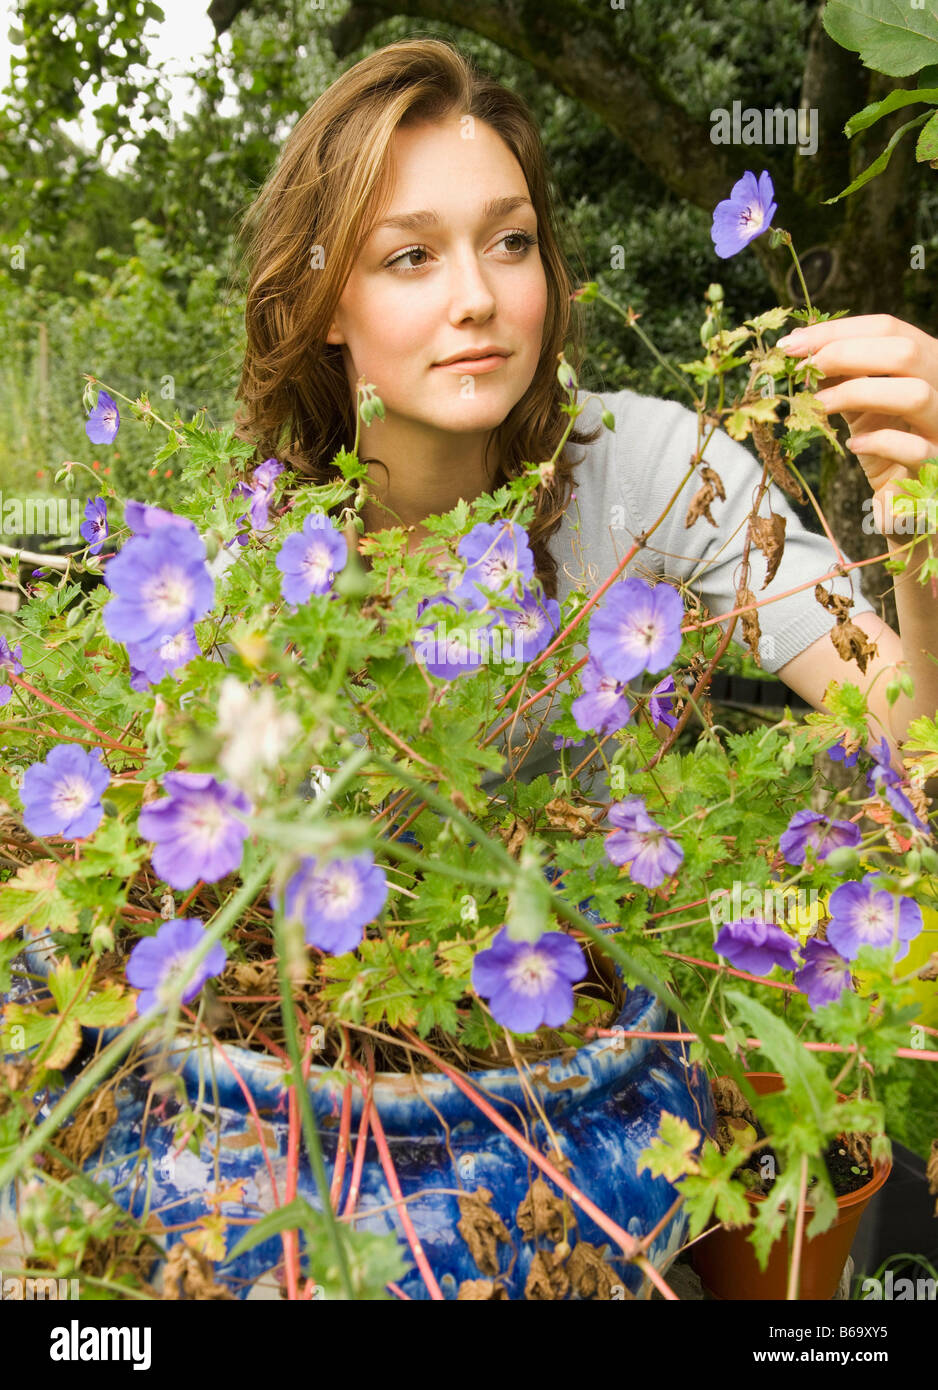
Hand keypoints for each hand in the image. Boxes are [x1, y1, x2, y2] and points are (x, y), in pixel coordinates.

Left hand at [776, 313, 937, 534]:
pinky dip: (878, 443)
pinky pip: (914, 449)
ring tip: (819, 406)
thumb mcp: (861, 404)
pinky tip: (852, 444)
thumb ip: (841, 377)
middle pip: (905, 352)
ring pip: (915, 394)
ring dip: (856, 394)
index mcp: (926, 363)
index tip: (791, 345)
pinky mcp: (937, 467)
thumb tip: (797, 350)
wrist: (907, 502)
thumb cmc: (884, 447)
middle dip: (844, 354)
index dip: (836, 331)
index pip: (887, 328)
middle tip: (802, 371)